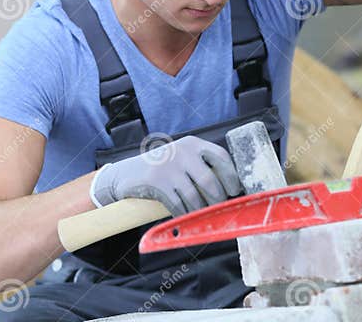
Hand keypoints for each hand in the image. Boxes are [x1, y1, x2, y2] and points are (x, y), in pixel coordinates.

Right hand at [89, 135, 242, 215]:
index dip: (231, 176)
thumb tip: (228, 188)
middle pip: (210, 181)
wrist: (127, 173)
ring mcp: (169, 166)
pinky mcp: (157, 182)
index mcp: (193, 144)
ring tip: (200, 214)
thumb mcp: (182, 159)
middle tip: (217, 208)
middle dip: (217, 199)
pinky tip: (184, 216)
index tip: (234, 190)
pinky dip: (184, 215)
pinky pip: (178, 205)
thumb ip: (201, 166)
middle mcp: (183, 152)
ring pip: (195, 197)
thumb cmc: (162, 170)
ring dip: (200, 211)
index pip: (221, 157)